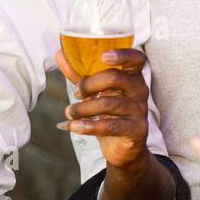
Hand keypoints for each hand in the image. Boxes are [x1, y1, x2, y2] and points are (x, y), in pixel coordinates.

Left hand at [56, 47, 151, 170]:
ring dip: (84, 108)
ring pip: (110, 103)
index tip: (103, 56)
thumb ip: (79, 73)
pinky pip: (111, 126)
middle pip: (115, 78)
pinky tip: (75, 127)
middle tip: (76, 93)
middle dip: (89, 84)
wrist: (121, 145)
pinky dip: (89, 126)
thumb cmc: (109, 112)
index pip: (136, 58)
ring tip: (70, 112)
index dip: (122, 54)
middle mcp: (139, 89)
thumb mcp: (94, 90)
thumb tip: (60, 54)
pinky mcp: (137, 129)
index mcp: (132, 75)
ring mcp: (139, 110)